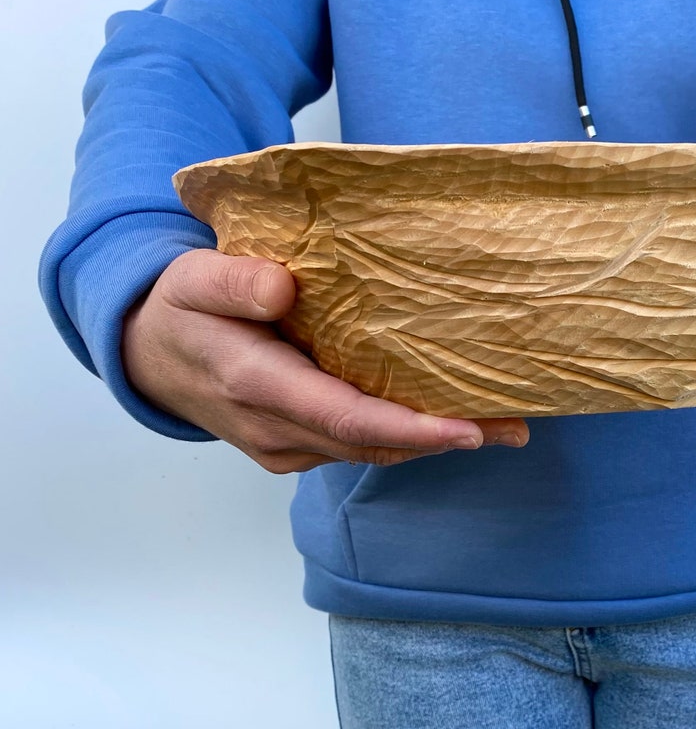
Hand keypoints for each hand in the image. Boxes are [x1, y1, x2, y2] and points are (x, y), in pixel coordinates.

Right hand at [120, 249, 529, 472]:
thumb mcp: (193, 278)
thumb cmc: (181, 309)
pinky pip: (355, 445)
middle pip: (371, 441)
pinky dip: (403, 436)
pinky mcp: (293, 446)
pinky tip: (445, 419)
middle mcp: (274, 428)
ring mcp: (284, 445)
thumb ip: (235, 281)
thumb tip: (284, 288)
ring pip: (368, 450)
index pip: (344, 416)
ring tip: (502, 425)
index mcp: (254, 384)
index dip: (409, 427)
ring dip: (433, 443)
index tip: (467, 428)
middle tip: (515, 425)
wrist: (147, 356)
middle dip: (445, 439)